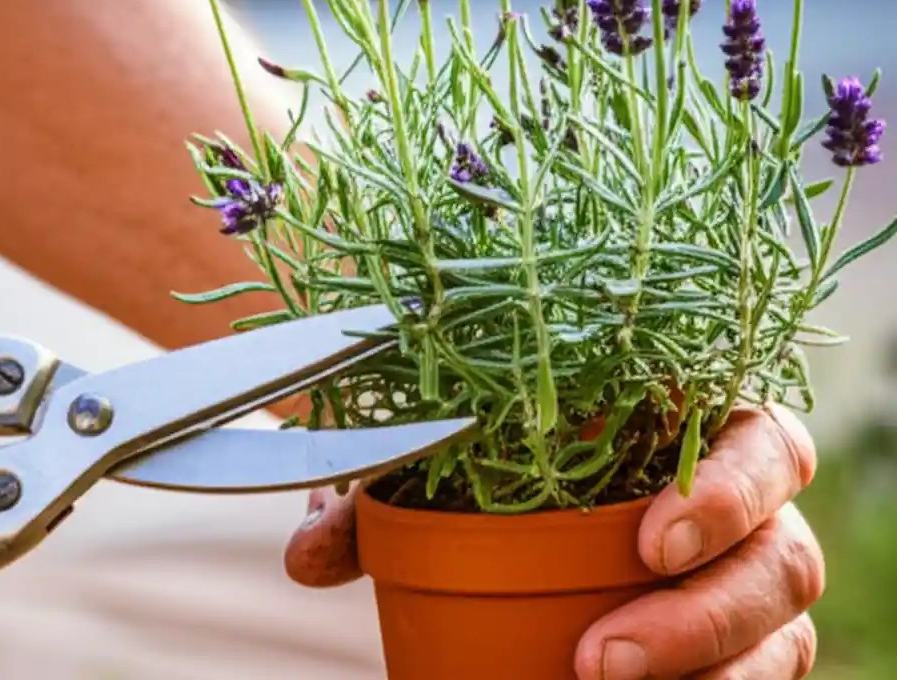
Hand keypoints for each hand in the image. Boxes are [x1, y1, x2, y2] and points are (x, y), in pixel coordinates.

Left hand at [284, 404, 823, 679]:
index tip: (648, 538)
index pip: (763, 441)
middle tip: (603, 656)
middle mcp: (745, 513)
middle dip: (703, 612)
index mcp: (696, 433)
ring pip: (779, 632)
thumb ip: (375, 509)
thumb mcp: (439, 479)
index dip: (727, 486)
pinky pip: (756, 679)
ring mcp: (747, 588)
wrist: (526, 531)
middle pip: (782, 556)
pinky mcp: (739, 651)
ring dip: (705, 668)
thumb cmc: (499, 478)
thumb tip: (306, 558)